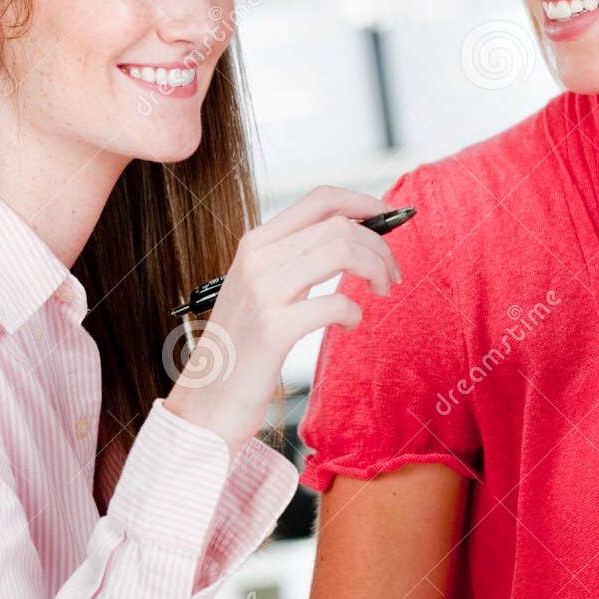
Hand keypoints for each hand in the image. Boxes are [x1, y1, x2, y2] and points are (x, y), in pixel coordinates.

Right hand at [164, 186, 400, 454]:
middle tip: (391, 275)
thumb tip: (352, 237)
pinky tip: (350, 325)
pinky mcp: (274, 329)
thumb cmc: (243, 346)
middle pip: (339, 226)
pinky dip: (355, 313)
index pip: (320, 199)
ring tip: (382, 292)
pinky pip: (335, 303)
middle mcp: (257, 258)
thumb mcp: (262, 288)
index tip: (389, 218)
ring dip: (376, 270)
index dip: (363, 203)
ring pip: (342, 251)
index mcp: (256, 243)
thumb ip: (296, 260)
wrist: (207, 399)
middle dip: (380, 246)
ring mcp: (263, 291)